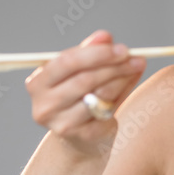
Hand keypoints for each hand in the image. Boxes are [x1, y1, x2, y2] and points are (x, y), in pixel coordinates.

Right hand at [25, 29, 145, 157]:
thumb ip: (90, 53)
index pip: (67, 62)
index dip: (96, 53)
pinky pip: (108, 112)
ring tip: (135, 68)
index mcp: (37, 83)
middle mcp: (45, 105)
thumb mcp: (79, 71)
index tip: (121, 48)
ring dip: (121, 79)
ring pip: (99, 95)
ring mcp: (62, 124)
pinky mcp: (83, 136)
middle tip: (135, 58)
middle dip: (113, 66)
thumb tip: (105, 36)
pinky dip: (121, 97)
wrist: (78, 138)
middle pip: (84, 80)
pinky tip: (127, 87)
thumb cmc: (77, 96)